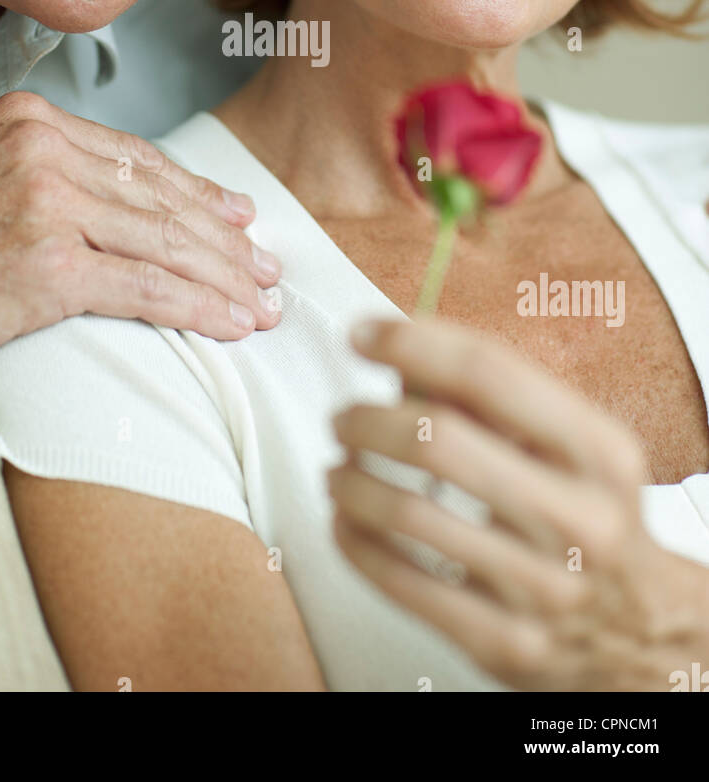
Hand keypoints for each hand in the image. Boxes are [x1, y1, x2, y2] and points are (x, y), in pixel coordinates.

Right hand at [0, 90, 280, 360]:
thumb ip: (45, 172)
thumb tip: (118, 203)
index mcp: (32, 120)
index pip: (138, 157)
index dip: (197, 191)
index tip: (237, 217)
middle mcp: (45, 150)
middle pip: (161, 198)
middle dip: (224, 240)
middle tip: (265, 268)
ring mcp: (48, 204)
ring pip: (165, 242)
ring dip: (224, 277)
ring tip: (261, 303)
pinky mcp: (48, 266)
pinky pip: (145, 288)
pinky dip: (197, 308)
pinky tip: (229, 324)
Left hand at [329, 316, 708, 690]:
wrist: (640, 628)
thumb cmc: (586, 514)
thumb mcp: (575, 448)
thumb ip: (497, 401)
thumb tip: (398, 359)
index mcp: (601, 453)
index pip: (489, 373)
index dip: (412, 344)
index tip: (362, 335)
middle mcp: (580, 519)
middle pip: (437, 441)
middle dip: (367, 419)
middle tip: (343, 418)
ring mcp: (543, 588)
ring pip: (409, 515)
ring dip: (352, 481)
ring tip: (337, 468)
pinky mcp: (505, 644)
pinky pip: (403, 583)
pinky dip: (356, 542)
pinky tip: (345, 520)